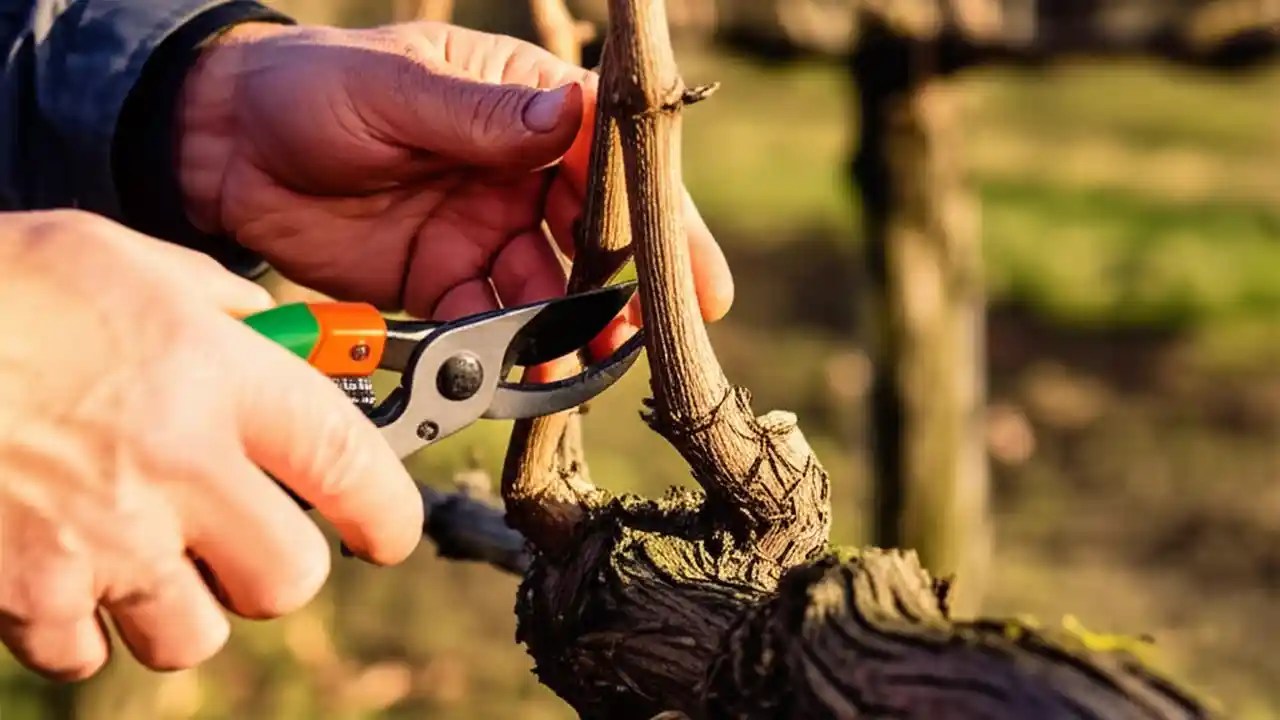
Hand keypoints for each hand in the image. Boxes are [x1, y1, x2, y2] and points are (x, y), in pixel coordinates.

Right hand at [0, 210, 421, 679]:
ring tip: (134, 545)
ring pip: (193, 634)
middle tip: (238, 533)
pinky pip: (87, 651)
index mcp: (216, 378)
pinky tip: (57, 564)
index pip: (351, 466)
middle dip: (271, 566)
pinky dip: (79, 623)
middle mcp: (175, 469)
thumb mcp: (124, 260)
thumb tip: (282, 339)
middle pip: (288, 581)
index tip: (388, 528)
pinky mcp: (26, 596)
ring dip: (175, 601)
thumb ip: (221, 308)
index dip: (389, 511)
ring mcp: (101, 543)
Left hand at [176, 20, 732, 353]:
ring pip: (548, 291)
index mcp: (524, 105)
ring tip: (579, 368)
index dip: (662, 217)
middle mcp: (520, 174)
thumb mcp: (395, 88)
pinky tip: (512, 373)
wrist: (222, 146)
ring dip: (567, 333)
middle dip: (622, 291)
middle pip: (596, 237)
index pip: (614, 159)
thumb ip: (479, 115)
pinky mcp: (443, 283)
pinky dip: (502, 353)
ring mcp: (485, 234)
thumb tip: (569, 116)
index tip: (697, 277)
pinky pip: (486, 325)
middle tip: (638, 338)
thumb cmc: (311, 86)